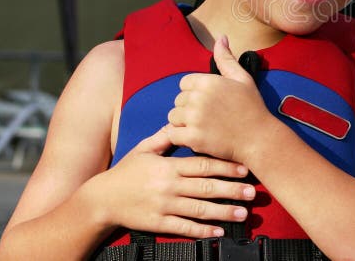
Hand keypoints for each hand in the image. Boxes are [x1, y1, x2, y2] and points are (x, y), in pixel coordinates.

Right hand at [96, 125, 254, 237]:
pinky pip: (184, 228)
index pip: (202, 165)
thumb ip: (164, 137)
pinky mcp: (158, 224)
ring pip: (199, 210)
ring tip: (243, 213)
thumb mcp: (143, 150)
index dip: (225, 166)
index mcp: (168, 167)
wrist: (101, 200)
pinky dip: (202, 231)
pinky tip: (218, 232)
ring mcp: (164, 206)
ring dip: (223, 212)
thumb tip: (180, 122)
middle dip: (232, 190)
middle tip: (253, 193)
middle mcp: (169, 186)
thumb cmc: (125, 173)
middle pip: (206, 187)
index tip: (244, 169)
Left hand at [167, 36, 273, 164]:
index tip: (209, 102)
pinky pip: (173, 135)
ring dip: (183, 123)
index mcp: (209, 81)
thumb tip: (221, 38)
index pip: (184, 83)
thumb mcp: (242, 78)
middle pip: (178, 100)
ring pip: (173, 118)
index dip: (195, 93)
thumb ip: (226, 59)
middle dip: (189, 108)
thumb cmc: (252, 107)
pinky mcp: (192, 138)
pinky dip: (181, 138)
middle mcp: (199, 98)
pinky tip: (197, 138)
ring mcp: (194, 118)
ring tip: (203, 127)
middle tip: (209, 116)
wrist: (258, 138)